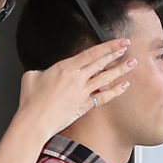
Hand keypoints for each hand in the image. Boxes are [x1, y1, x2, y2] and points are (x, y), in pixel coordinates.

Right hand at [13, 40, 132, 138]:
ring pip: (106, 78)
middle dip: (116, 53)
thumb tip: (43, 73)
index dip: (107, 46)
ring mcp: (82, 92)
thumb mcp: (31, 76)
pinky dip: (115, 91)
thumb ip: (41, 70)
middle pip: (101, 62)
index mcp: (65, 67)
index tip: (118, 42)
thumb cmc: (31, 101)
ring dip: (120, 70)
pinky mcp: (84, 105)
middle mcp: (77, 78)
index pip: (91, 53)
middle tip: (127, 47)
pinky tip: (123, 86)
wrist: (34, 121)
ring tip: (131, 64)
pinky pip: (104, 96)